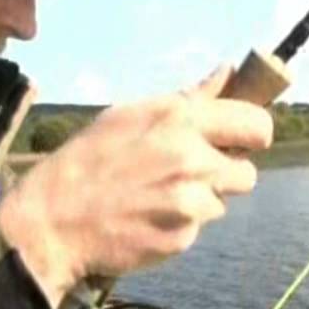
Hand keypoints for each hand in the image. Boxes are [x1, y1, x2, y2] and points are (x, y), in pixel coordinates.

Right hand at [0, 66, 273, 306]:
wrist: (52, 222)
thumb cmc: (88, 162)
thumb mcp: (130, 116)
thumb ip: (187, 98)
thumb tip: (227, 72)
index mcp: (179, 118)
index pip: (257, 125)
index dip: (254, 134)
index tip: (241, 141)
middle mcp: (191, 157)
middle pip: (248, 171)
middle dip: (227, 173)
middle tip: (195, 173)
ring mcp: (189, 201)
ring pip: (222, 201)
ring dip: (200, 200)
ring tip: (157, 196)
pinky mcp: (183, 236)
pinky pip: (197, 228)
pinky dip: (179, 225)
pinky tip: (147, 217)